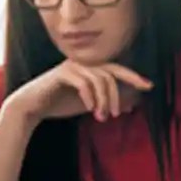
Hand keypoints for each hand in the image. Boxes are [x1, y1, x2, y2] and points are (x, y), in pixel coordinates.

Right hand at [5, 60, 152, 123]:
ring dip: (103, 101)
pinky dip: (90, 98)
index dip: (133, 76)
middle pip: (110, 73)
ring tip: (101, 117)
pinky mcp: (62, 74)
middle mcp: (82, 62)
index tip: (149, 86)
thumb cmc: (58, 104)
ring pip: (99, 80)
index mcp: (89, 67)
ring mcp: (72, 66)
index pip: (116, 69)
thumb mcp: (88, 105)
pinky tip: (90, 110)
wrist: (31, 107)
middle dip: (117, 94)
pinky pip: (85, 84)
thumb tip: (129, 105)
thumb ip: (106, 102)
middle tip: (117, 114)